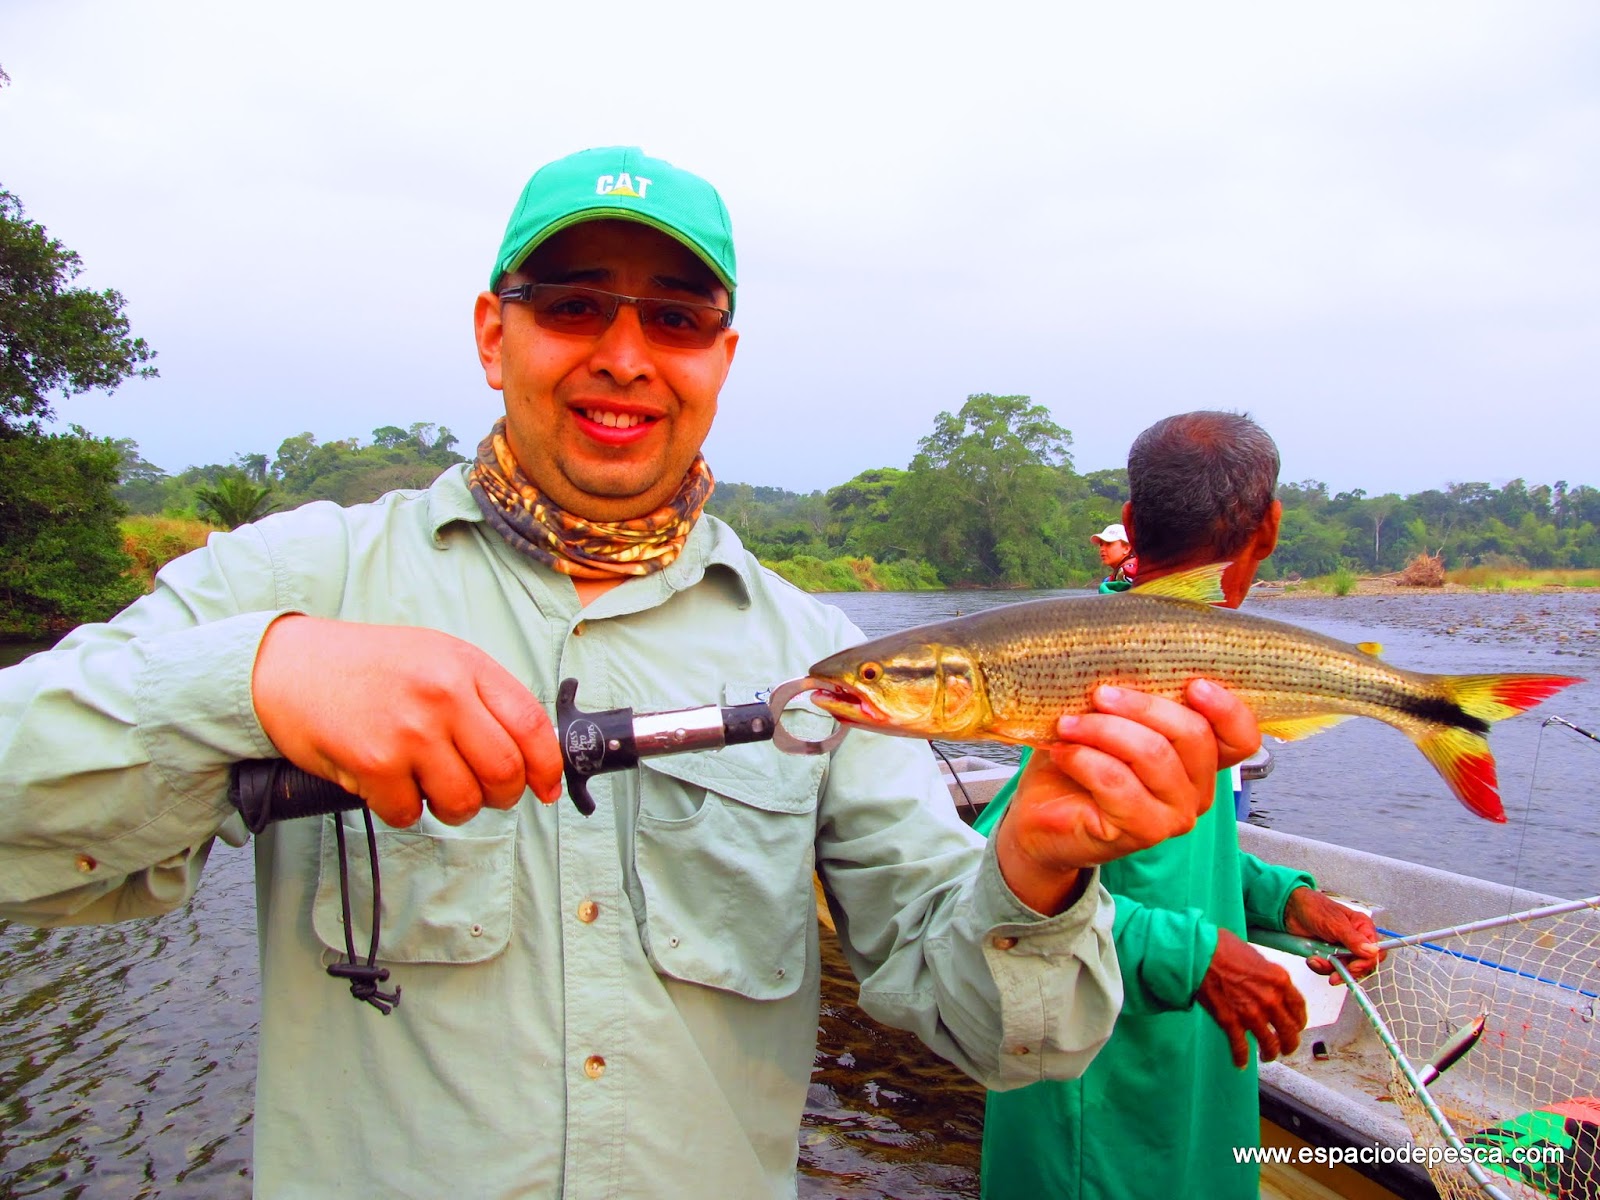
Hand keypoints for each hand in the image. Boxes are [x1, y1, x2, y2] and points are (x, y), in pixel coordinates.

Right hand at [252, 615, 563, 827]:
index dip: (547, 767)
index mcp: (466, 666)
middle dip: (501, 796)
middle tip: (483, 793)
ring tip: (430, 785)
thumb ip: (482, 697)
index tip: (546, 788)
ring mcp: (410, 730)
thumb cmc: (367, 666)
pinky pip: (411, 813)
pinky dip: (404, 808)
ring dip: (453, 807)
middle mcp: (444, 695)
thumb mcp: (436, 657)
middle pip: (505, 772)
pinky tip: (388, 782)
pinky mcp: (374, 763)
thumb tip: (529, 752)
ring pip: (463, 801)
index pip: (531, 726)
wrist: (288, 665)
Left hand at [993, 679, 1260, 912]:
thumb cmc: (1076, 764)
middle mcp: (1197, 790)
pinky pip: (1118, 783)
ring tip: (1069, 724)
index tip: (1193, 684)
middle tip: (1099, 694)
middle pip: (1193, 734)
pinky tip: (1064, 752)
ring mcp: (1174, 816)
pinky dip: (1085, 759)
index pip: (1240, 738)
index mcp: (1198, 760)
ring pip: (1154, 755)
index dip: (1227, 709)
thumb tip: (1123, 658)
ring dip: (1103, 730)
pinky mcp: (1142, 833)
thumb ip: (1131, 701)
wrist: (1039, 818)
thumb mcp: (1108, 721)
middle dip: (1141, 706)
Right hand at [1197, 929, 1308, 1067]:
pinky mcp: (1230, 1021)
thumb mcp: (1255, 956)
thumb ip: (1267, 975)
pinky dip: (1241, 1058)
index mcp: (1279, 980)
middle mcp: (1270, 999)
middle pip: (1289, 1031)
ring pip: (1269, 1044)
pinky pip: (1240, 1047)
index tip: (1295, 1026)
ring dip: (1270, 1053)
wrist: (1198, 951)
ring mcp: (1251, 1012)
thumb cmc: (1222, 947)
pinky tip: (1241, 1064)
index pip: (1299, 1008)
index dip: (1299, 1021)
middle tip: (1286, 1047)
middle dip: (1289, 1043)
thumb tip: (1267, 985)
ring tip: (1267, 1056)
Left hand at [1283, 887, 1384, 981]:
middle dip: (1346, 970)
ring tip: (1316, 960)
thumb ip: (1353, 939)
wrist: (1289, 908)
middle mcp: (1355, 939)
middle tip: (1334, 975)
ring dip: (1330, 968)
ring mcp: (1342, 948)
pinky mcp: (1329, 954)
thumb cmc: (1313, 908)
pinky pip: (1330, 968)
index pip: (1376, 951)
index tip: (1353, 967)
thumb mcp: (1334, 923)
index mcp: (1362, 928)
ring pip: (1345, 968)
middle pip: (1361, 964)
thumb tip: (1372, 951)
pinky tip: (1312, 959)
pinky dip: (1321, 966)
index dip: (1367, 962)